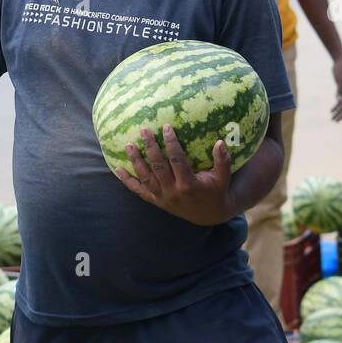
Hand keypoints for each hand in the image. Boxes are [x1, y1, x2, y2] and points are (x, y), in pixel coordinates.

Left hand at [115, 125, 235, 226]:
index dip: (171, 143)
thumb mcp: (223, 178)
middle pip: (158, 167)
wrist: (208, 215)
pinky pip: (139, 191)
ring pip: (146, 178)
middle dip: (150, 147)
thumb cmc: (216, 191)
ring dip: (136, 161)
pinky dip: (128, 181)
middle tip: (144, 130)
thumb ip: (222, 161)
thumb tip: (220, 142)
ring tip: (129, 145)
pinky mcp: (156, 201)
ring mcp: (162, 198)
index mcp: (188, 184)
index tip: (166, 127)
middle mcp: (172, 192)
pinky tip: (118, 169)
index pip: (176, 160)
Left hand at [331, 55, 341, 121]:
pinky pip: (339, 100)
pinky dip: (335, 105)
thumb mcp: (340, 80)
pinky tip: (331, 111)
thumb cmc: (341, 69)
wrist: (339, 61)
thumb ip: (339, 90)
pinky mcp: (341, 89)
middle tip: (335, 121)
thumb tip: (339, 100)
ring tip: (332, 119)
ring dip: (338, 112)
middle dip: (341, 114)